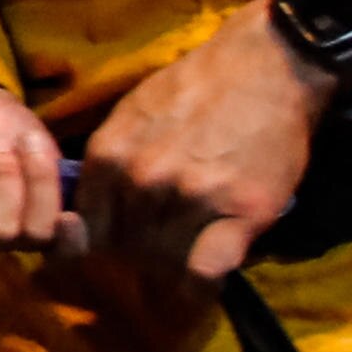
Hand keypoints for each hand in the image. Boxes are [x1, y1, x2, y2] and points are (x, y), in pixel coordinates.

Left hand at [79, 3, 338, 284]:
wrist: (266, 65)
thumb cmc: (197, 88)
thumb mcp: (131, 115)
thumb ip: (108, 164)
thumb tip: (84, 217)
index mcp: (108, 156)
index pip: (86, 232)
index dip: (103, 247)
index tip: (121, 248)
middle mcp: (142, 179)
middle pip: (128, 251)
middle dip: (147, 253)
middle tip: (174, 235)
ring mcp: (190, 197)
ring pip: (167, 262)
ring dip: (180, 261)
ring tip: (199, 237)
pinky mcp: (239, 212)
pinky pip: (205, 271)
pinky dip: (201, 286)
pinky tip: (204, 283)